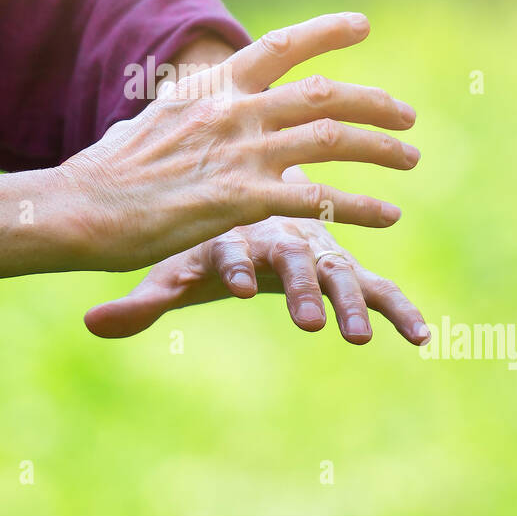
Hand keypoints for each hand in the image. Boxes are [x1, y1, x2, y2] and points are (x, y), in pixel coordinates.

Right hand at [56, 12, 419, 271]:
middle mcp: (233, 111)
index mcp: (212, 88)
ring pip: (332, 141)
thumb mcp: (151, 119)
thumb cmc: (107, 171)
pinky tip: (388, 216)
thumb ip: (185, 109)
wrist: (80, 207)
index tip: (363, 26)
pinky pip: (318, 200)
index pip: (280, 46)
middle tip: (407, 116)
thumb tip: (185, 102)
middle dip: (375, 102)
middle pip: (324, 94)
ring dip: (381, 149)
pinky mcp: (242, 201)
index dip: (326, 32)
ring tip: (411, 160)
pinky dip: (360, 207)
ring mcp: (241, 153)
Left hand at [83, 211, 428, 345]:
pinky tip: (424, 337)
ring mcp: (312, 244)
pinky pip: (374, 285)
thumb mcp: (175, 263)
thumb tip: (93, 324)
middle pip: (289, 257)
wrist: (248, 176)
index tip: (237, 290)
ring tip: (357, 338)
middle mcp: (277, 228)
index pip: (229, 243)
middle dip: (296, 290)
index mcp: (232, 221)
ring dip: (347, 303)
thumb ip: (144, 298)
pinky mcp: (338, 264)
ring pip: (335, 269)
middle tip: (306, 323)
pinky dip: (396, 309)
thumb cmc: (208, 230)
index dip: (232, 264)